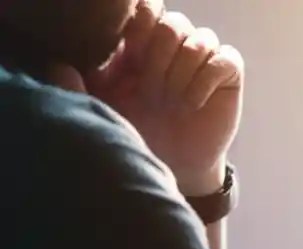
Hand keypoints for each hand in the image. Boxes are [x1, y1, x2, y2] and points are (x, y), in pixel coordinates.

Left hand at [86, 0, 243, 194]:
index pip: (146, 7)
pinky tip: (191, 104)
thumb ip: (76, 86)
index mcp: (142, 40)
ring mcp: (203, 56)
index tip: (129, 53)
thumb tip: (59, 64)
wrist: (174, 163)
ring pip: (199, 39)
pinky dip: (205, 80)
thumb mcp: (102, 107)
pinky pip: (225, 60)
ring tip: (170, 101)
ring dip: (181, 72)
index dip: (140, 22)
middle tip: (149, 91)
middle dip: (159, 57)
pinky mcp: (227, 73)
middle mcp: (174, 43)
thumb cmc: (138, 130)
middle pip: (173, 23)